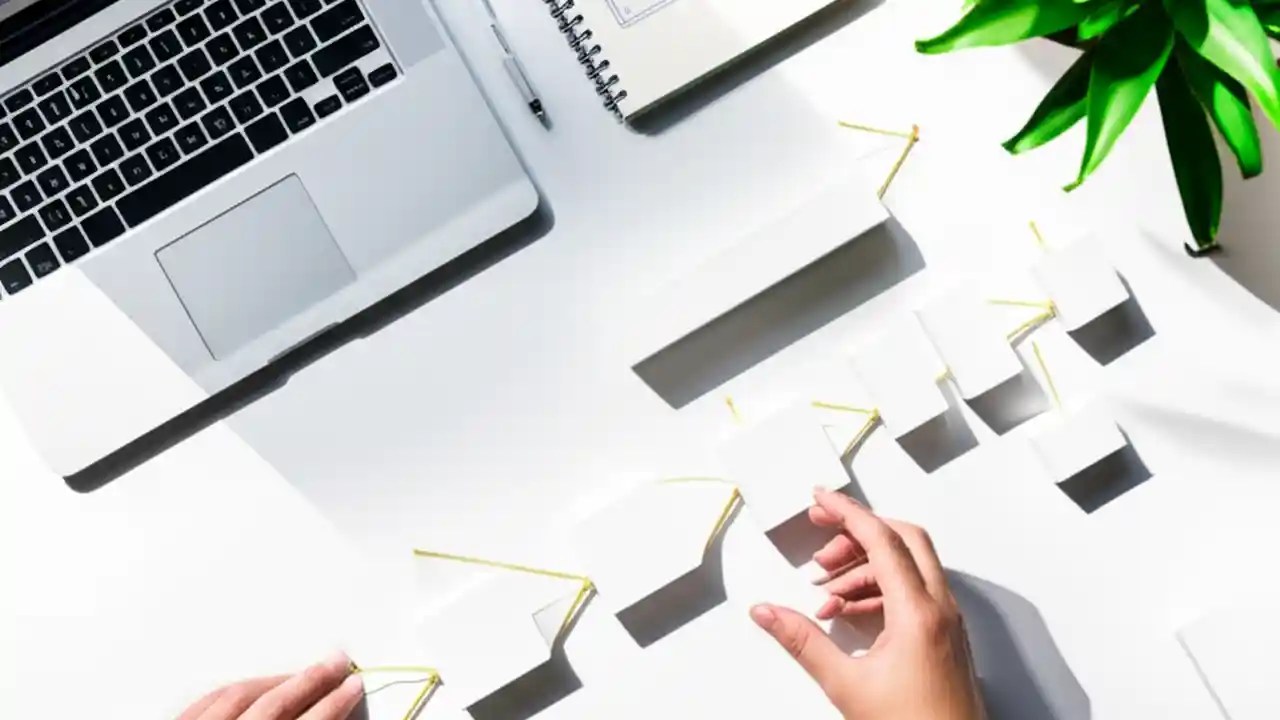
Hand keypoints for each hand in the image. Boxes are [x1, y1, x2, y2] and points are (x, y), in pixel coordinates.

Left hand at [177, 652, 363, 719]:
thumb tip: (335, 713)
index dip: (334, 704)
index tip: (353, 685)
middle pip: (271, 704)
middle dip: (309, 680)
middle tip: (336, 662)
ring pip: (235, 696)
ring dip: (272, 679)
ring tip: (298, 672)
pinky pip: (201, 702)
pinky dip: (229, 690)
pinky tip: (247, 686)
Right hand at [750, 490, 984, 719]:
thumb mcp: (845, 684)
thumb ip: (802, 641)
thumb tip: (768, 612)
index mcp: (918, 612)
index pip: (881, 539)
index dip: (846, 512)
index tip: (820, 499)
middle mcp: (940, 608)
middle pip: (902, 540)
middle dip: (858, 532)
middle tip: (821, 537)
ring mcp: (947, 622)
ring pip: (908, 566)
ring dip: (864, 567)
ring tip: (825, 591)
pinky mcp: (945, 636)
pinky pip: (914, 592)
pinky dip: (880, 589)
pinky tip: (849, 611)